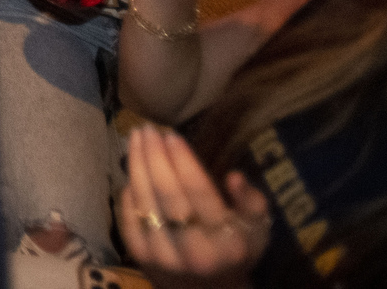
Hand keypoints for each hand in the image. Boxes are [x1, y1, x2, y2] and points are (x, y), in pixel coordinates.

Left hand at [118, 125, 269, 286]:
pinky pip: (129, 217)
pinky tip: (132, 170)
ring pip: (145, 202)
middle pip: (167, 194)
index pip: (199, 193)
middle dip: (154, 157)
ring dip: (136, 165)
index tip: (171, 134)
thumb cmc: (235, 251)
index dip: (182, 161)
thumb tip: (234, 176)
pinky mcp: (141, 257)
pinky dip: (129, 192)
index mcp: (226, 242)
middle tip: (147, 129)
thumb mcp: (257, 230)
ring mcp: (163, 256)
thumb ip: (252, 202)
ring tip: (135, 138)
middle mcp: (193, 251)